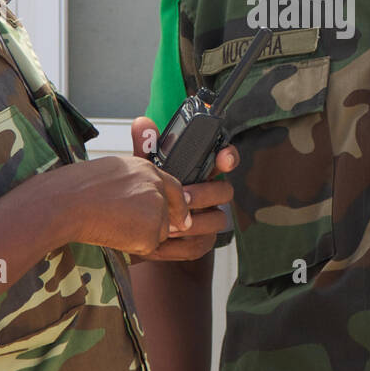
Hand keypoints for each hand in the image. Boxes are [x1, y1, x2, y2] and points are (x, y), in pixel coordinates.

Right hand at [60, 153, 189, 256]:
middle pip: (166, 215)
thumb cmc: (77, 189)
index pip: (173, 188)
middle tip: (120, 223)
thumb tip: (149, 200)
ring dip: (139, 236)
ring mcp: (157, 208)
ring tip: (111, 223)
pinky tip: (112, 233)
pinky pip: (147, 247)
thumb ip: (135, 183)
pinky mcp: (152, 231)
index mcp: (146, 168)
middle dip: (151, 226)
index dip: (178, 205)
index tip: (182, 220)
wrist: (66, 203)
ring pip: (158, 233)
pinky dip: (132, 247)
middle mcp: (156, 185)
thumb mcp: (111, 173)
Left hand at [127, 117, 237, 261]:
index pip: (225, 159)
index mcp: (201, 171)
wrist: (140, 230)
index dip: (229, 157)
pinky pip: (200, 245)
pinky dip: (179, 246)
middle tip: (183, 197)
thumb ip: (145, 148)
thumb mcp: (146, 170)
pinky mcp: (202, 242)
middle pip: (225, 191)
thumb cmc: (150, 192)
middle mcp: (211, 194)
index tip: (223, 158)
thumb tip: (143, 124)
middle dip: (205, 193)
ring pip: (218, 220)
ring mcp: (210, 219)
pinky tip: (161, 244)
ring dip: (194, 222)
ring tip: (168, 224)